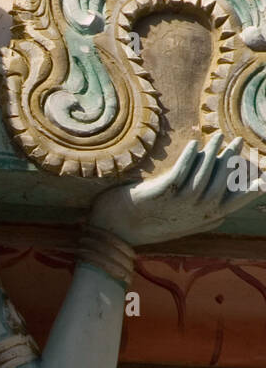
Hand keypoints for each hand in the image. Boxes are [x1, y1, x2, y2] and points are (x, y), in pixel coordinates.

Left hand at [88, 136, 264, 246]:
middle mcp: (194, 214)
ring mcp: (178, 205)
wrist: (117, 230)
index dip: (250, 190)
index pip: (233, 203)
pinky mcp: (161, 195)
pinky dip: (189, 158)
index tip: (264, 178)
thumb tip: (221, 214)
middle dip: (232, 161)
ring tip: (218, 137)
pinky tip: (194, 145)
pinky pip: (179, 173)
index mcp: (203, 220)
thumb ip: (202, 217)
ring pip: (202, 177)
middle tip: (239, 141)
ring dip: (212, 155)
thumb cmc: (150, 224)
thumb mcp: (182, 225)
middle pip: (221, 184)